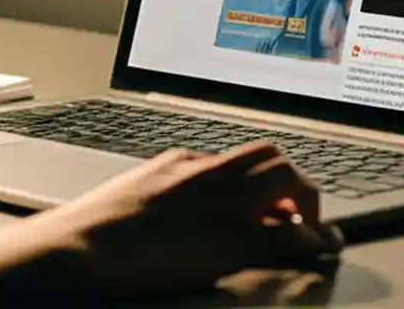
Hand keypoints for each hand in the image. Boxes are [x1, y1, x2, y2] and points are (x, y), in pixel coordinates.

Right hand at [46, 141, 342, 297]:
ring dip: (307, 200)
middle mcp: (205, 172)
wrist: (78, 247)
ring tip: (313, 227)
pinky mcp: (231, 238)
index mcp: (180, 163)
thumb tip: (178, 216)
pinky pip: (288, 233)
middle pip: (269, 154)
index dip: (259, 181)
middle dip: (291, 180)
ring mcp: (220, 202)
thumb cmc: (92, 233)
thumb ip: (161, 196)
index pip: (235, 160)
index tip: (268, 203)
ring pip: (285, 176)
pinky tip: (325, 248)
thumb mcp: (130, 199)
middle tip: (297, 211)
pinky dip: (314, 239)